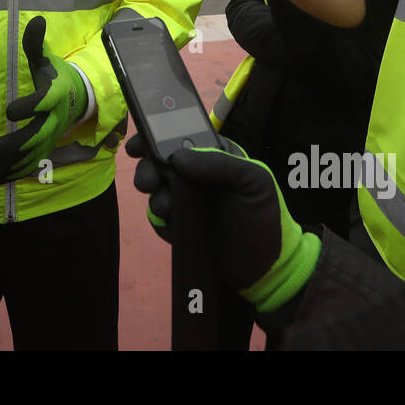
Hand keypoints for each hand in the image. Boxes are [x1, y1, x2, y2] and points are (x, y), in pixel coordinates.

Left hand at [0, 16, 86, 183]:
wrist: (78, 98)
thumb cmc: (55, 76)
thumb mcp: (46, 59)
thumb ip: (36, 43)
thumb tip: (35, 19)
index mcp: (54, 94)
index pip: (45, 102)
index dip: (30, 107)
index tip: (11, 111)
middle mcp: (55, 119)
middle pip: (39, 135)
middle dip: (18, 144)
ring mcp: (51, 136)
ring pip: (34, 155)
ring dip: (13, 164)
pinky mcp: (46, 148)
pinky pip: (32, 164)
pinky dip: (14, 172)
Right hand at [126, 134, 318, 311]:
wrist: (265, 269)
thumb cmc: (264, 217)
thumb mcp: (253, 181)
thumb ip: (219, 163)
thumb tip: (178, 157)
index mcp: (213, 156)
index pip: (180, 136)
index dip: (155, 135)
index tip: (139, 143)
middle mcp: (195, 176)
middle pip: (158, 162)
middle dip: (147, 168)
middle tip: (149, 181)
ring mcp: (185, 202)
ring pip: (154, 190)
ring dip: (153, 196)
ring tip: (167, 208)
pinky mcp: (178, 226)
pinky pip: (157, 218)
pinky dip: (159, 220)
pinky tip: (172, 224)